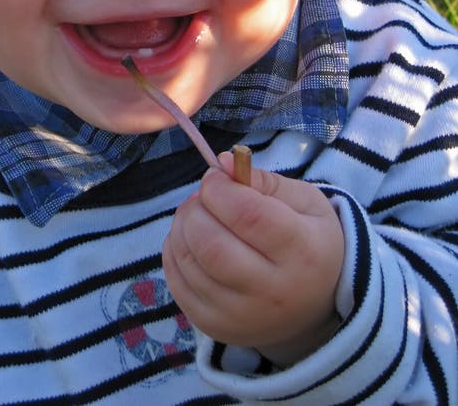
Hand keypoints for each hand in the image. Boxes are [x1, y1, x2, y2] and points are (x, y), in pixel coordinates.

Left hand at [163, 152, 344, 365]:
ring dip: (182, 226)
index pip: (247, 215)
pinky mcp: (216, 327)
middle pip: (211, 245)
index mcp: (303, 253)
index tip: (216, 177)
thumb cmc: (307, 242)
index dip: (220, 188)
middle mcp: (273, 293)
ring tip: (197, 215)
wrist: (314, 306)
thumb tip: (221, 163)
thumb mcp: (304, 202)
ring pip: (189, 262)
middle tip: (204, 198)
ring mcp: (241, 317)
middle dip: (196, 209)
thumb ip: (263, 180)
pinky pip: (176, 282)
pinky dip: (175, 251)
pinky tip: (191, 240)